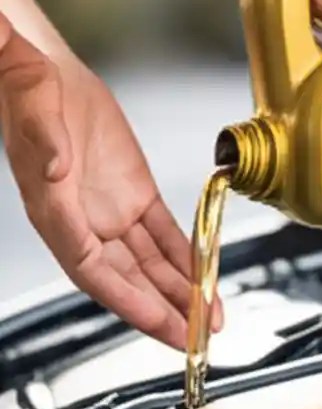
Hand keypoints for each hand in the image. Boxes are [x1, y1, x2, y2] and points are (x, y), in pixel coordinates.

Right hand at [0, 34, 221, 351]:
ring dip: (180, 291)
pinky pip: (165, 234)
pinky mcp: (133, 193)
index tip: (157, 323)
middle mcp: (82, 221)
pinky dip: (187, 256)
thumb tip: (54, 171)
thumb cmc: (25, 90)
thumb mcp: (30, 107)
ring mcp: (109, 210)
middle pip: (127, 279)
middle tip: (195, 339)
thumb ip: (43, 142)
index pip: (94, 272)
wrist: (42, 69)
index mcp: (54, 211)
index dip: (126, 301)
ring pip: (151, 263)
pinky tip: (206, 277)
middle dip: (162, 310)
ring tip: (210, 318)